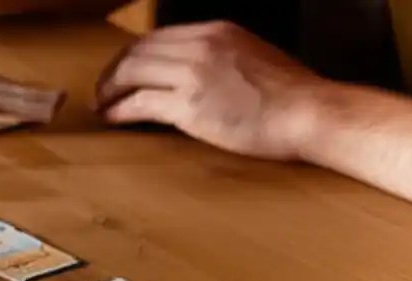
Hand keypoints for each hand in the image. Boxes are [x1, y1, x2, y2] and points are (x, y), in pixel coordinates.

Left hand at [95, 21, 322, 159]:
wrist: (310, 112)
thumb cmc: (290, 95)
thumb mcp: (252, 58)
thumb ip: (220, 59)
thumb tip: (193, 74)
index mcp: (217, 31)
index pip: (158, 37)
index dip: (132, 55)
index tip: (121, 71)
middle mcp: (201, 45)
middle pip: (138, 51)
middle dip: (113, 71)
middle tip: (103, 90)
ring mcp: (193, 73)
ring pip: (132, 73)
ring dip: (109, 90)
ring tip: (102, 105)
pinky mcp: (189, 106)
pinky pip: (139, 104)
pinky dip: (119, 110)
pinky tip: (112, 118)